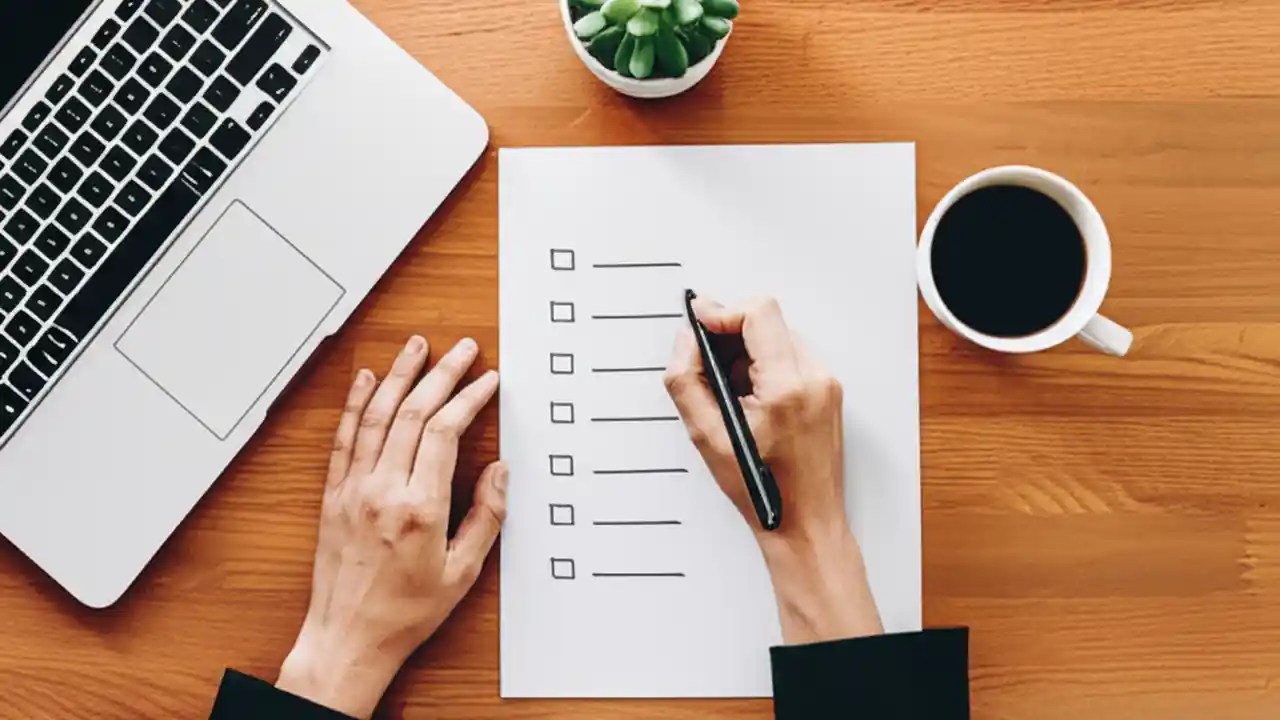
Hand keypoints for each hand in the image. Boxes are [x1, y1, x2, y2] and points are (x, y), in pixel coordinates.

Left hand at [276, 336, 504, 717]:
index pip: (444, 432)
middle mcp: (382, 490)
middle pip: (413, 412)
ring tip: (417, 346)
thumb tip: (499, 470)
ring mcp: (353, 489)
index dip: (468, 398)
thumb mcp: (463, 572)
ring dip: (398, 375)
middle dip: (441, 374)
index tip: (486, 381)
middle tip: (462, 349)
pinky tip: (365, 378)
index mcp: (419, 508)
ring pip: (376, 415)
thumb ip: (486, 516)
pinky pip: (344, 438)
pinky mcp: (333, 495)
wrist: (348, 638)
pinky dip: (355, 404)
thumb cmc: (405, 613)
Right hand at [664, 297, 882, 644]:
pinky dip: (765, 367)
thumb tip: (685, 344)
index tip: (699, 318)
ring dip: (748, 352)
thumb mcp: (708, 438)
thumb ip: (687, 382)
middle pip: (768, 322)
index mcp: (787, 387)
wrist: (806, 523)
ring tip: (730, 391)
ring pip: (779, 338)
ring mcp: (826, 385)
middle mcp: (814, 379)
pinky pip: (791, 358)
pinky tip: (751, 399)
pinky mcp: (828, 392)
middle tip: (706, 359)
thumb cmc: (766, 492)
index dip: (722, 311)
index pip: (758, 314)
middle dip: (732, 334)